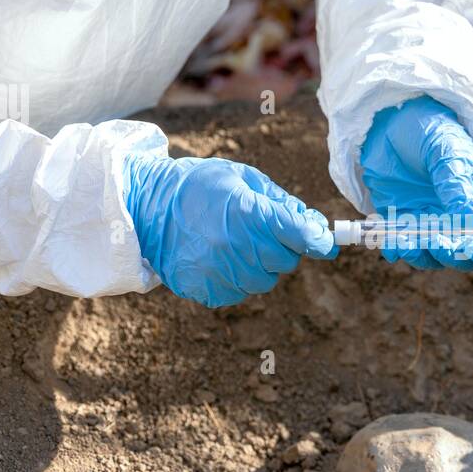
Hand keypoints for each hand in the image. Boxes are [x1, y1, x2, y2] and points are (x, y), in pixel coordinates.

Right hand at [123, 154, 335, 306]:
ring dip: (259, 266)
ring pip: (264, 281)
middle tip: (258, 231)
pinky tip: (218, 258)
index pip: (300, 236)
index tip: (325, 243)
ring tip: (234, 243)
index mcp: (249, 214)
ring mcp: (220, 272)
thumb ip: (282, 204)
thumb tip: (315, 225)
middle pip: (286, 262)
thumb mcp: (243, 179)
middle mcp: (236, 247)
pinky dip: (236, 279)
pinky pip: (240, 292)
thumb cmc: (200, 187)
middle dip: (281, 247)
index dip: (318, 240)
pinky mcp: (207, 291)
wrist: (147, 207)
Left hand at [360, 96, 472, 271]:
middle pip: (465, 254)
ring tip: (404, 240)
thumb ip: (457, 184)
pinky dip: (396, 249)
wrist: (393, 121)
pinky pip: (404, 247)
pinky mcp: (404, 223)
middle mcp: (460, 218)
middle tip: (435, 242)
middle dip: (451, 254)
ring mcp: (432, 223)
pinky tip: (389, 241)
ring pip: (433, 256)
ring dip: (420, 254)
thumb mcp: (448, 151)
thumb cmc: (431, 130)